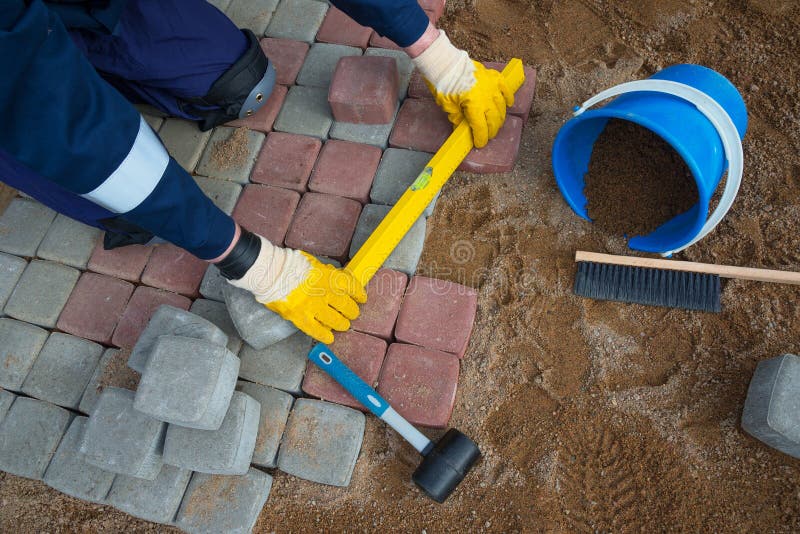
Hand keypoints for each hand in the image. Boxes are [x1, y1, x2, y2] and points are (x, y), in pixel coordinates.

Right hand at [227, 235, 365, 342]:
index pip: (352, 287)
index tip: (361, 298)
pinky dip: (325, 335)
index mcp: (330, 277)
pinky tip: (329, 337)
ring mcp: (314, 307)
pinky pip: (317, 331)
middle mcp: (326, 293)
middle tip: (352, 314)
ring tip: (342, 325)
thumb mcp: (314, 263)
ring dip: (342, 324)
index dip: (359, 294)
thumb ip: (326, 272)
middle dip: (352, 312)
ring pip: (336, 321)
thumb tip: (335, 277)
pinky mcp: (301, 318)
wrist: (271, 272)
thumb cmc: (290, 264)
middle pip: (347, 307)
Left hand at [412, 31, 513, 147]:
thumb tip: (462, 128)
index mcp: (474, 105)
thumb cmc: (443, 83)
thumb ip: (457, 118)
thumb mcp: (447, 106)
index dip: (481, 138)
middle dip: (491, 131)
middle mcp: (487, 97)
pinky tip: (509, 105)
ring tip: (496, 125)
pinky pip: (505, 89)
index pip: (481, 128)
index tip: (480, 144)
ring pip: (502, 107)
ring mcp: (492, 86)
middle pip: (494, 120)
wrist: (444, 61)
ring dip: (499, 118)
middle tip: (488, 136)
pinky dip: (508, 98)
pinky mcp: (494, 76)